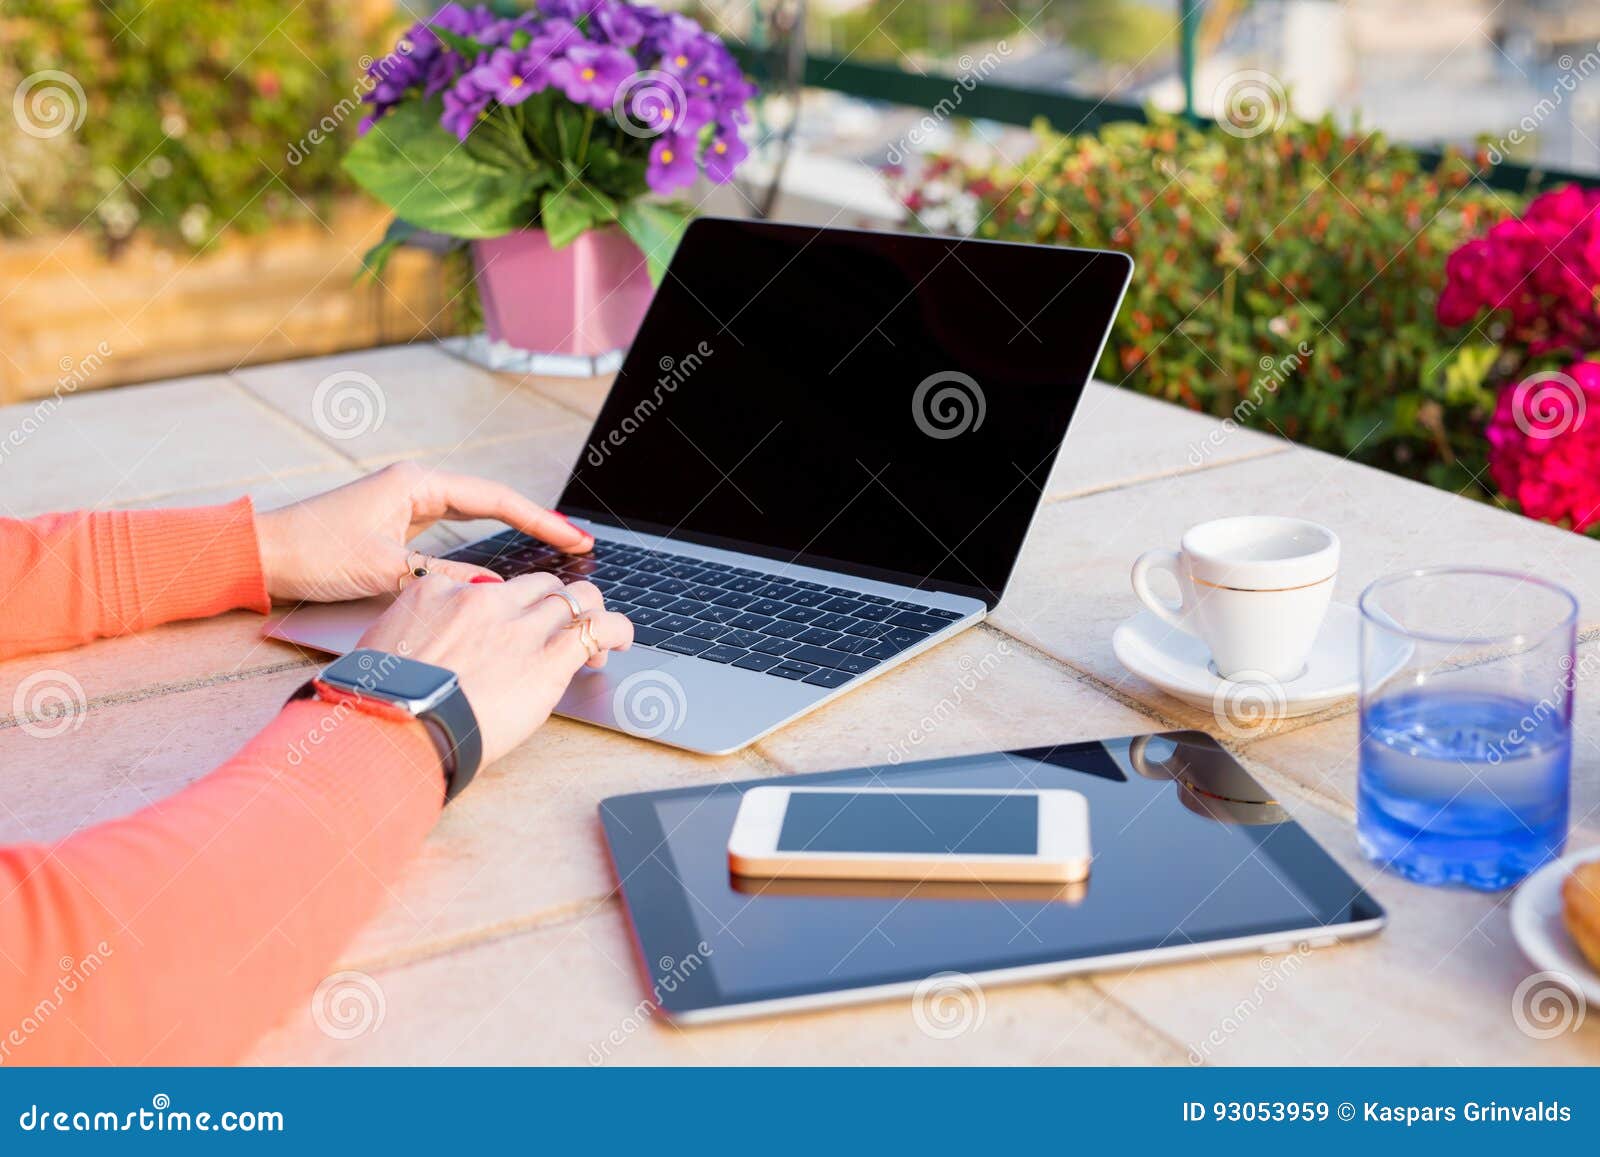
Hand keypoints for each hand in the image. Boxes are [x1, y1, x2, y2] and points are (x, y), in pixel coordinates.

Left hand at [255, 462, 593, 602]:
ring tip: (552, 547)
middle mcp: (416, 487)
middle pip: (492, 502)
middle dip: (535, 521)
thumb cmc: (314, 553)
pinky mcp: (397, 526)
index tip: (574, 536)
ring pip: (474, 515)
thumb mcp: (386, 571)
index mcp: (417, 484)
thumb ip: (444, 580)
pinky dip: (484, 540)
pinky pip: (454, 529)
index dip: (540, 520)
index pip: (495, 499)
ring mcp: (406, 505)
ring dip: (512, 529)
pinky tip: (504, 554)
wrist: (263, 556)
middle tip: (576, 543)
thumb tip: (494, 592)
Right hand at [357, 573, 632, 763]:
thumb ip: (416, 636)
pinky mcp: (546, 659)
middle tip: (563, 633)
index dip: (510, 610)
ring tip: (600, 636)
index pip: (489, 587)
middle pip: (538, 585)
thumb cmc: (381, 702)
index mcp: (438, 592)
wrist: (391, 727)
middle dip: (557, 606)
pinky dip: (617, 629)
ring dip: (590, 614)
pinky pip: (597, 627)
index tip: (513, 631)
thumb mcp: (383, 650)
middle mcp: (482, 600)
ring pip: (574, 597)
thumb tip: (429, 649)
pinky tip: (621, 640)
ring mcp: (517, 626)